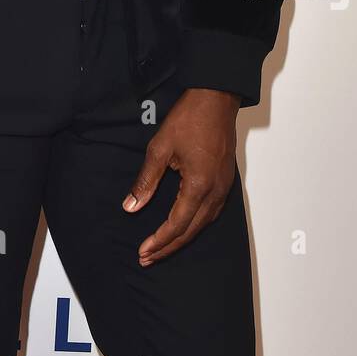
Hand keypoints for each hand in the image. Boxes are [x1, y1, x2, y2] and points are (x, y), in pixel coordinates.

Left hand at [122, 88, 240, 264]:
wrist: (216, 98)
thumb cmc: (190, 118)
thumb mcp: (160, 148)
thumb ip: (146, 181)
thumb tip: (130, 207)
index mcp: (199, 185)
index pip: (177, 224)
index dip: (159, 241)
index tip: (143, 252)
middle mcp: (215, 191)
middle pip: (191, 230)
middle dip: (169, 246)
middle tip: (147, 257)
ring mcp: (224, 187)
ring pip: (203, 224)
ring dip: (182, 237)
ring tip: (162, 246)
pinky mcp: (226, 180)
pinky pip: (211, 212)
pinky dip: (195, 224)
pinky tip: (184, 225)